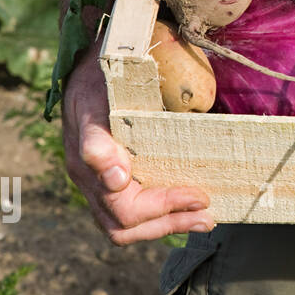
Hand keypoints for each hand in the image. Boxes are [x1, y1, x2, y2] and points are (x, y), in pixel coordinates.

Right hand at [63, 47, 213, 244]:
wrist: (87, 67)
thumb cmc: (101, 78)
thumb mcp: (98, 96)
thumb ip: (99, 140)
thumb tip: (116, 180)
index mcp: (87, 159)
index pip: (123, 204)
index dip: (163, 205)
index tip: (198, 196)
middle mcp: (88, 177)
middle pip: (122, 224)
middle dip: (169, 223)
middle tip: (207, 214)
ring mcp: (94, 182)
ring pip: (122, 227)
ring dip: (165, 226)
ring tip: (202, 219)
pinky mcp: (105, 182)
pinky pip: (126, 214)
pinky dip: (158, 218)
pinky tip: (184, 211)